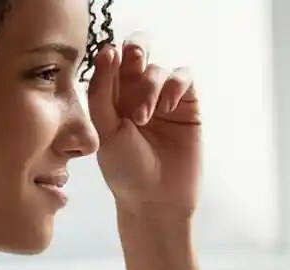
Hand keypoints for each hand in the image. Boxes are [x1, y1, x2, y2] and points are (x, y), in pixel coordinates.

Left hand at [87, 32, 199, 220]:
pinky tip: (165, 108)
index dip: (111, 55)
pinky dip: (175, 85)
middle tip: (134, 63)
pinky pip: (184, 77)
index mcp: (111, 96)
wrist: (156, 200)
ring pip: (158, 67)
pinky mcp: (188, 106)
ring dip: (151, 85)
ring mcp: (164, 99)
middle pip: (138, 50)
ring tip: (144, 116)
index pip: (111, 60)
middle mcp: (137, 93)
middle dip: (136, 50)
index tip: (110, 63)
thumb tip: (109, 50)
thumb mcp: (104, 130)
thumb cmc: (125, 170)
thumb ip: (101, 91)